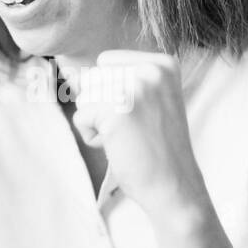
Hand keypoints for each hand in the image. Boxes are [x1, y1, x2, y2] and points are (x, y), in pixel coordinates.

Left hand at [71, 51, 208, 223]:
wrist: (174, 185)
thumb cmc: (158, 147)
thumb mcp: (149, 101)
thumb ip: (120, 81)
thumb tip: (73, 76)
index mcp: (163, 64)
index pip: (107, 62)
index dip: (112, 92)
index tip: (140, 114)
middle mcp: (150, 70)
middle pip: (94, 77)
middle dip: (102, 106)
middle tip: (134, 128)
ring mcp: (134, 88)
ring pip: (84, 96)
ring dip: (97, 121)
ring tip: (127, 136)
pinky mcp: (116, 109)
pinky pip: (81, 117)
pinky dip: (93, 137)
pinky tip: (118, 146)